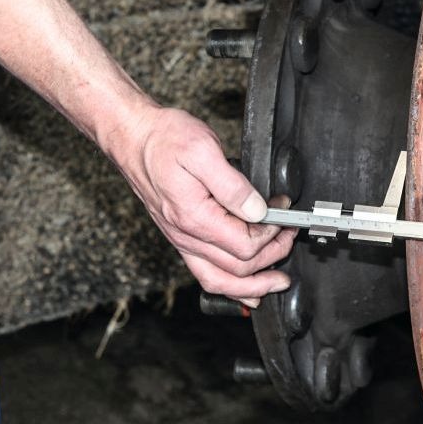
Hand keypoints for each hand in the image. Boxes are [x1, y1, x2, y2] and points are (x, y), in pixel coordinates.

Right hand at [113, 106, 295, 307]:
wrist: (132, 137)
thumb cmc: (163, 140)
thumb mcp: (203, 150)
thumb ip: (233, 185)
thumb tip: (259, 210)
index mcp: (195, 217)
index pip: (245, 245)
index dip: (272, 234)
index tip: (285, 215)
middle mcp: (186, 236)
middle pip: (238, 269)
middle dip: (272, 257)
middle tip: (289, 238)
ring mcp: (182, 239)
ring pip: (221, 281)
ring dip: (254, 284)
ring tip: (277, 281)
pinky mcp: (181, 236)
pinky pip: (206, 274)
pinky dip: (231, 286)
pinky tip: (246, 286)